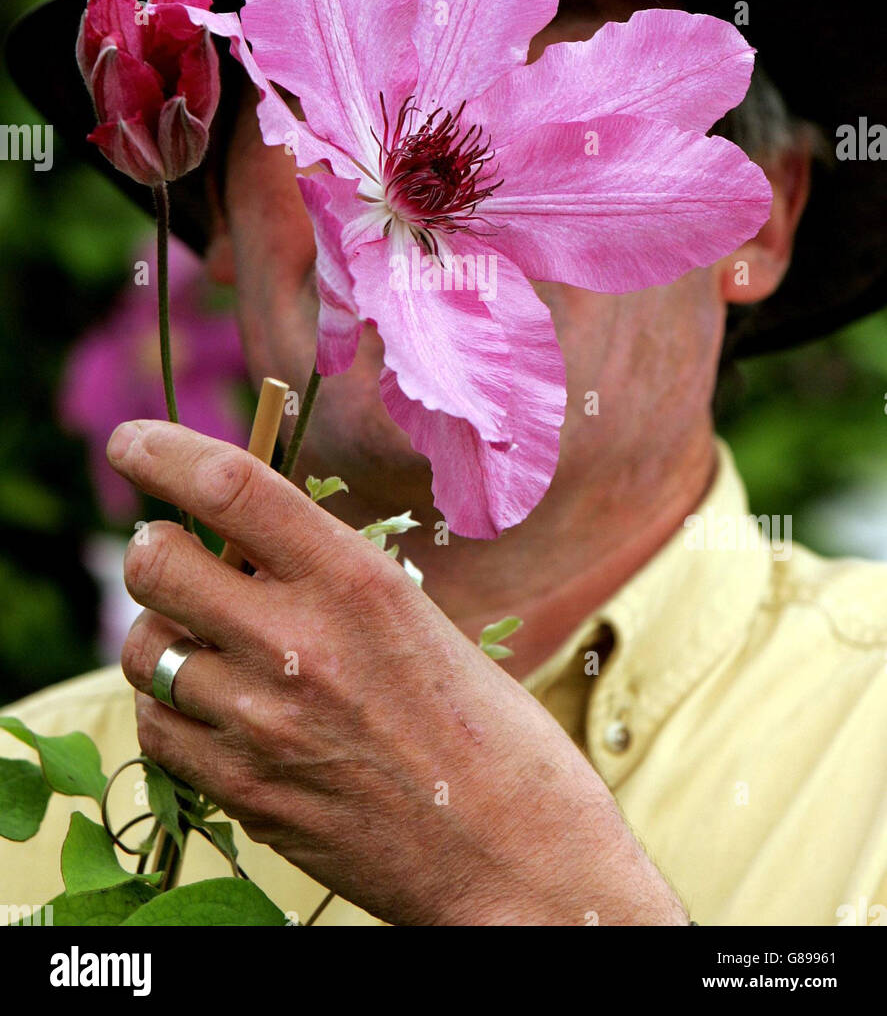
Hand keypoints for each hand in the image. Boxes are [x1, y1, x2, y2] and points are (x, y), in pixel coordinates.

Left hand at [110, 419, 686, 925]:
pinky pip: (157, 728)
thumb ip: (326, 579)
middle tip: (178, 558)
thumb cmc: (486, 730)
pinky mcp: (244, 794)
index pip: (230, 487)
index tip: (132, 443)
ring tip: (206, 642)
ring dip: (161, 632)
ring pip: (145, 647)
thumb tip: (241, 545)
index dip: (162, 452)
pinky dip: (170, 708)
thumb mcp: (417, 619)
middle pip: (157, 563)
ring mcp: (263, 725)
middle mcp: (300, 644)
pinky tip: (213, 709)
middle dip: (155, 549)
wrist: (517, 858)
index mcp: (358, 581)